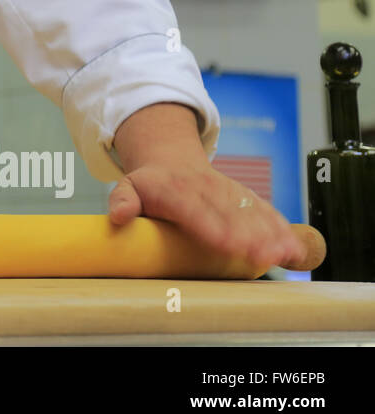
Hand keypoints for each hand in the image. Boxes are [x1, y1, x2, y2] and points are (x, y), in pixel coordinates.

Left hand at [108, 161, 309, 270]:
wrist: (171, 159)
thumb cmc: (149, 183)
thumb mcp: (128, 185)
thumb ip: (122, 199)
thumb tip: (118, 215)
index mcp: (177, 192)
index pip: (195, 211)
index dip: (212, 227)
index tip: (226, 243)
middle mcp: (207, 191)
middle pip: (230, 215)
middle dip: (248, 235)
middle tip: (265, 255)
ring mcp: (228, 193)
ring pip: (252, 214)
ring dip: (271, 234)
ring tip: (285, 254)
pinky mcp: (244, 198)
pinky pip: (265, 212)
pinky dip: (281, 228)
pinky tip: (294, 248)